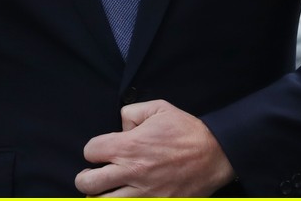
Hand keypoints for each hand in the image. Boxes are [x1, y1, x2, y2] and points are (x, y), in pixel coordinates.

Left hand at [75, 100, 234, 196]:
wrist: (215, 156)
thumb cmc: (186, 131)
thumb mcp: (158, 108)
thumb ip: (131, 112)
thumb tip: (118, 127)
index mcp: (130, 146)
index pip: (90, 151)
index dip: (93, 150)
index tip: (102, 152)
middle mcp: (132, 171)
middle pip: (87, 182)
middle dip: (85, 177)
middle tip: (94, 175)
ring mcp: (143, 193)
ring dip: (100, 196)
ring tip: (106, 191)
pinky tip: (124, 197)